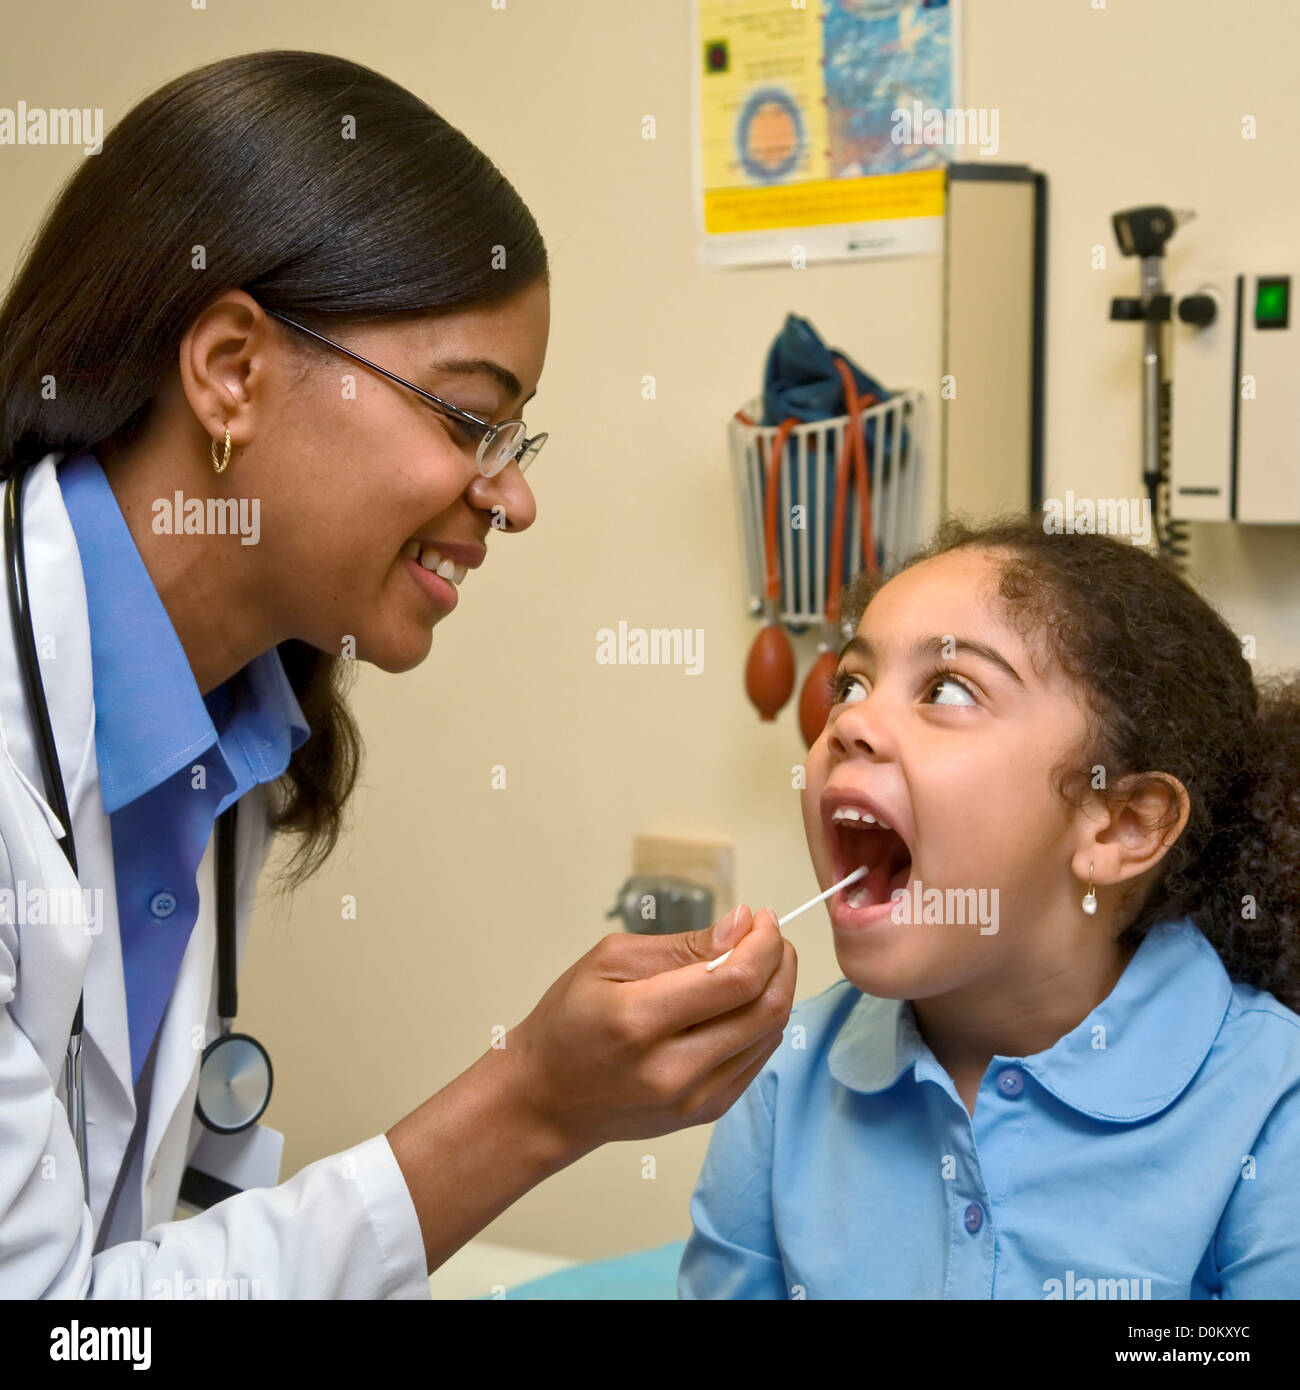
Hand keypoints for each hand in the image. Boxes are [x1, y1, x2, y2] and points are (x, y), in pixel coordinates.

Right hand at [499, 905, 795, 1158]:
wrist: (547, 1100)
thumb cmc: (568, 1022)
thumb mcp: (609, 961)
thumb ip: (682, 946)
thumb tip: (740, 926)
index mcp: (639, 1021)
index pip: (736, 980)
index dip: (763, 943)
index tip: (761, 919)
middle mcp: (673, 1068)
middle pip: (765, 1009)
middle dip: (781, 962)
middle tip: (770, 936)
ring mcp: (694, 1098)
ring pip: (770, 1034)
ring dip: (778, 989)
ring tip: (760, 962)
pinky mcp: (707, 1112)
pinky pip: (758, 1059)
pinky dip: (764, 1022)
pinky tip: (745, 1001)